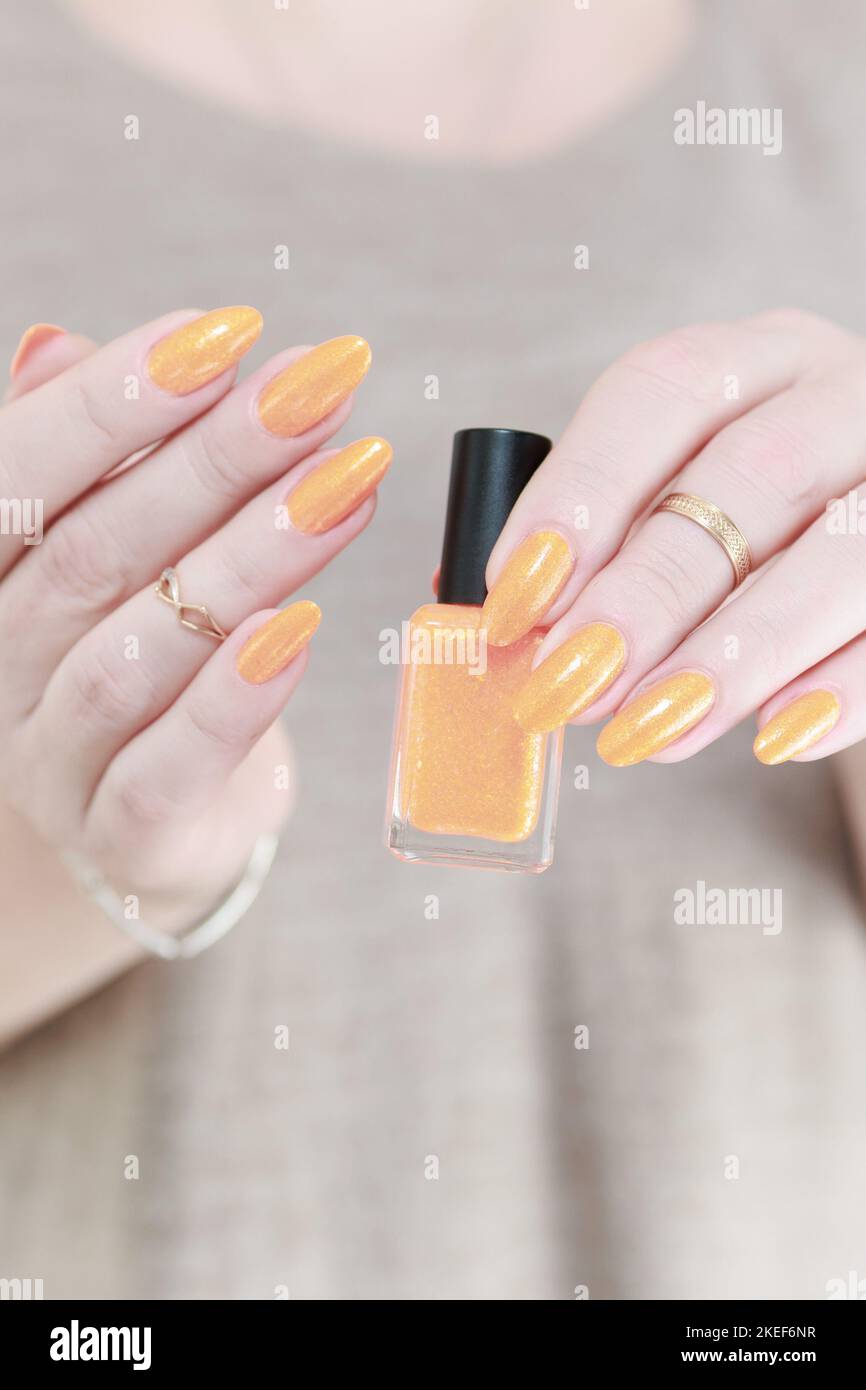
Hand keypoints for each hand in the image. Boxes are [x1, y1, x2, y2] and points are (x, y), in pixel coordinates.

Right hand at [0, 309, 388, 917]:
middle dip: (214, 461)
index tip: (223, 335)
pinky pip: (165, 768)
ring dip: (248, 558)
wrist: (146, 815)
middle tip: (316, 391)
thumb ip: (84, 457)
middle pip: (93, 553)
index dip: (111, 403)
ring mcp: (50, 759)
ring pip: (137, 650)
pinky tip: (301, 626)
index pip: (18, 477)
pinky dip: (233, 698)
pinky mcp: (121, 835)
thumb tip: (58, 344)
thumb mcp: (103, 545)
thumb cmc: (133, 647)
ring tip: (347, 484)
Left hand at [481, 309, 863, 766]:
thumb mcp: (685, 502)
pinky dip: (842, 687)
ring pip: (840, 551)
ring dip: (736, 650)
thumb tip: (490, 620)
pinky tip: (773, 737)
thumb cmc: (761, 530)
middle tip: (570, 680)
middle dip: (647, 591)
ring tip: (651, 728)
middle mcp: (845, 393)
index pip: (663, 390)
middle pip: (749, 476)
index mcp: (758, 360)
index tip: (513, 594)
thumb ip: (605, 548)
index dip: (581, 492)